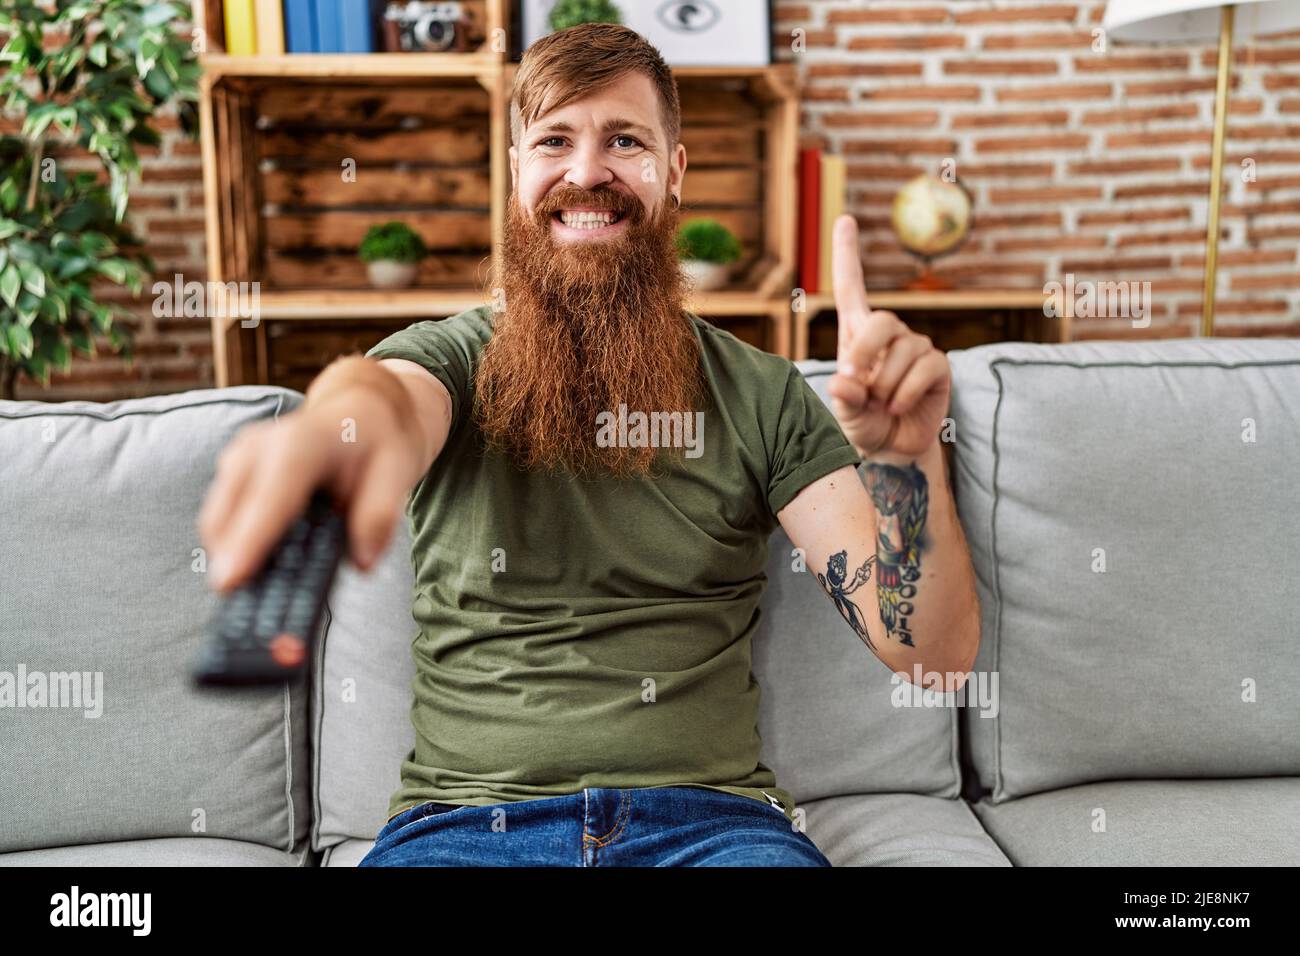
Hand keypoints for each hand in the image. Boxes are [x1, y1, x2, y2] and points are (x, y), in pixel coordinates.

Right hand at [197, 393, 418, 591]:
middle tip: (254, 616)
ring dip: (231, 560)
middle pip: (228, 514)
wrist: (359, 411)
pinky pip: (221, 520)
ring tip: (263, 598)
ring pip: (216, 522)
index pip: (272, 496)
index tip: (229, 583)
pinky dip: (234, 549)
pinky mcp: (231, 473)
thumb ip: (380, 517)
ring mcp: (239, 457)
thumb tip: (362, 564)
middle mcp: (259, 446)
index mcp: (302, 443)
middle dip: (231, 565)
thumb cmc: (378, 444)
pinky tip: (263, 569)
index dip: (249, 541)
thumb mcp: (397, 473)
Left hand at [826, 213, 950, 458]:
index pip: (852, 289)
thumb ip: (844, 400)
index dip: (846, 255)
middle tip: (857, 382)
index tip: (844, 219)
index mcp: (857, 336)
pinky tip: (899, 406)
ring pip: (903, 350)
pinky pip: (924, 368)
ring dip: (886, 384)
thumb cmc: (864, 424)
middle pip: (880, 321)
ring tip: (882, 404)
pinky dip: (905, 392)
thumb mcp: (846, 414)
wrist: (894, 449)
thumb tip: (844, 382)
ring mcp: (916, 347)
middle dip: (864, 353)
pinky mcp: (938, 366)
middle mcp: (889, 335)